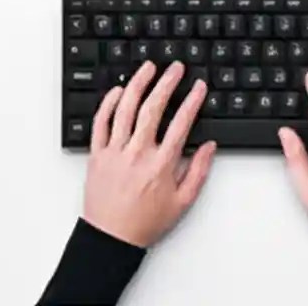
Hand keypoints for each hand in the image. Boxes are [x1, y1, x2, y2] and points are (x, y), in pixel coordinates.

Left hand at [83, 61, 216, 247]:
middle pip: (153, 109)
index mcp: (161, 165)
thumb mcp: (182, 202)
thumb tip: (210, 147)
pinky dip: (109, 104)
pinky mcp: (97, 155)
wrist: (111, 238)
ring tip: (148, 68)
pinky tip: (118, 91)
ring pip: (126, 109)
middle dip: (167, 83)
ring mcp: (115, 152)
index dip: (192, 101)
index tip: (199, 87)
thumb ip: (199, 171)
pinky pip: (101, 123)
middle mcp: (137, 153)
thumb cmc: (145, 222)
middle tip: (175, 68)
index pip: (181, 124)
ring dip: (138, 84)